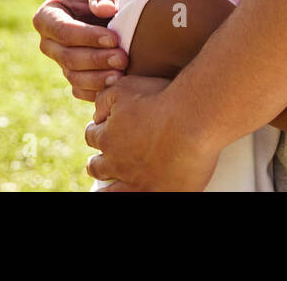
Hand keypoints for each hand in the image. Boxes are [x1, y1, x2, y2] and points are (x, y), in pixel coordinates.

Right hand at [33, 0, 128, 101]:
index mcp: (47, 16)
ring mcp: (60, 61)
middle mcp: (49, 42)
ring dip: (98, 79)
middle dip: (96, 60)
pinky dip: (97, 91)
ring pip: (74, 77)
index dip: (87, 37)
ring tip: (122, 74)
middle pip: (68, 57)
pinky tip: (117, 86)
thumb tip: (105, 9)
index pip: (63, 31)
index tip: (113, 38)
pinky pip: (81, 90)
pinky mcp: (75, 74)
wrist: (111, 0)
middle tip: (123, 58)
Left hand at [85, 76, 220, 190]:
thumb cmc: (162, 100)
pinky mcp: (162, 192)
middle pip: (98, 168)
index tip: (102, 131)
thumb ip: (104, 99)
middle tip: (101, 162)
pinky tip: (143, 189)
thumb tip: (96, 114)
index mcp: (109, 138)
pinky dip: (139, 193)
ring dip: (110, 189)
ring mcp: (139, 183)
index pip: (92, 137)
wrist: (193, 119)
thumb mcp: (126, 87)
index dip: (96, 133)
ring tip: (110, 189)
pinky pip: (142, 199)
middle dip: (98, 163)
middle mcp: (119, 164)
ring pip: (113, 192)